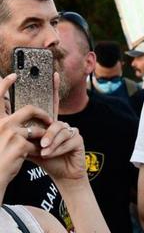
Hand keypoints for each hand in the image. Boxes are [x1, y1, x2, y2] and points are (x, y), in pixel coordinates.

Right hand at [0, 74, 50, 189]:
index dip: (5, 85)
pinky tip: (35, 157)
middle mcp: (1, 124)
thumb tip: (22, 121)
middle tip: (50, 119)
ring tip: (41, 145)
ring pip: (37, 129)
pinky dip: (40, 151)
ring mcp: (10, 134)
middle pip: (28, 110)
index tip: (13, 75)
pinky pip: (38, 144)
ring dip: (41, 137)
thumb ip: (6, 128)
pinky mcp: (20, 145)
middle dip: (42, 113)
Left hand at [28, 72, 86, 183]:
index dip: (53, 88)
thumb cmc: (47, 160)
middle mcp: (62, 124)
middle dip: (47, 131)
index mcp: (50, 123)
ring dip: (49, 143)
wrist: (63, 174)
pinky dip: (56, 149)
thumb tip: (10, 127)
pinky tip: (50, 155)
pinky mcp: (78, 138)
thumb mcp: (31, 147)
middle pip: (53, 119)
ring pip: (58, 131)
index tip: (53, 74)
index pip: (51, 103)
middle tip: (40, 143)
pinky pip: (66, 140)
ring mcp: (71, 130)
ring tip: (43, 152)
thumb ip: (24, 137)